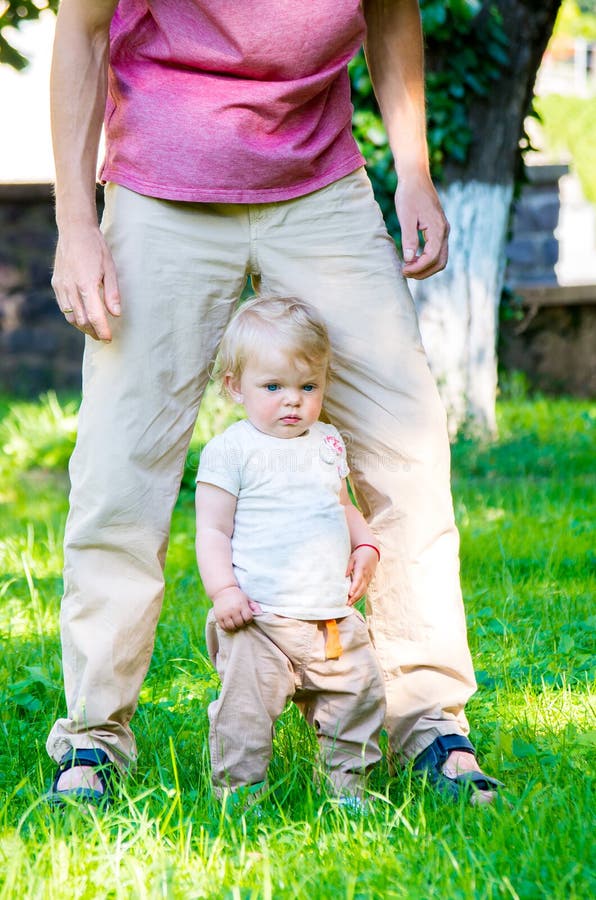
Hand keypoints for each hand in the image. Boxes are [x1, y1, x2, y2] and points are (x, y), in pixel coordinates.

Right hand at [51, 224, 120, 340]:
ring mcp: (61, 286)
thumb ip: (112, 293)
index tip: (109, 339)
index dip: (102, 330)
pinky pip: (63, 306)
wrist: (74, 230)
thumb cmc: (96, 248)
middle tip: (103, 336)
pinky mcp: (56, 283)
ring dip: (82, 326)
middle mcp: (71, 288)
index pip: (95, 316)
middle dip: (93, 331)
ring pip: (70, 316)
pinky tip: (82, 315)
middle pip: (82, 320)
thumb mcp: (110, 269)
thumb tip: (116, 314)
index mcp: (87, 285)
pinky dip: (73, 315)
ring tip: (93, 330)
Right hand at [212, 586, 261, 631]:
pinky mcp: (218, 616)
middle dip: (242, 624)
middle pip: (240, 623)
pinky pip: (224, 627)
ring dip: (235, 627)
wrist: (223, 590)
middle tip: (241, 621)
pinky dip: (227, 628)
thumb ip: (255, 607)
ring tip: (236, 623)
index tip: (247, 618)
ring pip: (231, 627)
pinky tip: (230, 624)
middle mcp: (233, 609)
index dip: (249, 620)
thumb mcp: (247, 599)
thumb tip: (261, 614)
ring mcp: (225, 613)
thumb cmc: (237, 596)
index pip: (248, 618)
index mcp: (241, 605)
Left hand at [346, 546, 377, 603]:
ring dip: (357, 598)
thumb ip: (348, 566)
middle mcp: (366, 575)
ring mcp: (369, 579)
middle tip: (347, 604)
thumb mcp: (352, 558)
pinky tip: (353, 601)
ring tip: (349, 605)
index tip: (349, 594)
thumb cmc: (360, 554)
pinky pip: (364, 590)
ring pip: (363, 591)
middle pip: (361, 588)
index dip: (354, 588)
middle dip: (355, 597)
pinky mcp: (369, 581)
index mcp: (362, 569)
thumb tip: (344, 575)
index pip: (358, 580)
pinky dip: (359, 596)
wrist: (371, 552)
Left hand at [395, 173, 448, 279]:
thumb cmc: (409, 195)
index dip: (418, 268)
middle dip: (423, 272)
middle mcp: (444, 231)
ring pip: (440, 258)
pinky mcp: (439, 229)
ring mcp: (443, 230)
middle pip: (440, 262)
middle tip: (405, 273)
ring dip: (426, 267)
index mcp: (438, 229)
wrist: (416, 177)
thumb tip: (409, 260)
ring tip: (408, 268)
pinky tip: (413, 259)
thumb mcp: (406, 217)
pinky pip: (437, 251)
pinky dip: (427, 259)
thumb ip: (409, 239)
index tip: (403, 270)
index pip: (432, 258)